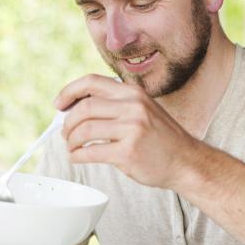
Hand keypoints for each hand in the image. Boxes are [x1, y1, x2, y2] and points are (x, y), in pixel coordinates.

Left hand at [55, 74, 203, 189]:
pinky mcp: (128, 152)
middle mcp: (132, 107)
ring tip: (72, 147)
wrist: (186, 162)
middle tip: (65, 134)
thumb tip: (77, 109)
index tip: (58, 104)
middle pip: (84, 108)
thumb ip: (117, 105)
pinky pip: (91, 152)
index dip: (69, 91)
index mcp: (133, 93)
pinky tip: (78, 158)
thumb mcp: (144, 110)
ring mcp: (131, 129)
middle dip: (68, 123)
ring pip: (84, 130)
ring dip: (71, 141)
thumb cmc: (162, 140)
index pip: (92, 82)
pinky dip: (77, 156)